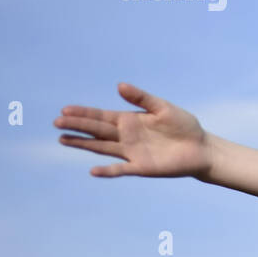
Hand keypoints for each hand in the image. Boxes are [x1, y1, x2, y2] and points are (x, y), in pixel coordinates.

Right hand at [54, 82, 210, 177]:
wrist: (201, 148)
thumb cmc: (184, 126)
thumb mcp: (163, 108)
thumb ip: (141, 98)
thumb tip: (119, 85)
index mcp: (129, 120)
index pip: (101, 116)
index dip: (83, 113)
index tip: (65, 110)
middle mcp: (126, 136)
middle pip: (96, 130)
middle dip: (77, 126)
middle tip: (56, 122)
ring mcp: (131, 152)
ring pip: (101, 148)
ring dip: (83, 145)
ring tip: (62, 140)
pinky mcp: (141, 167)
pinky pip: (121, 169)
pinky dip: (108, 171)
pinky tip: (93, 171)